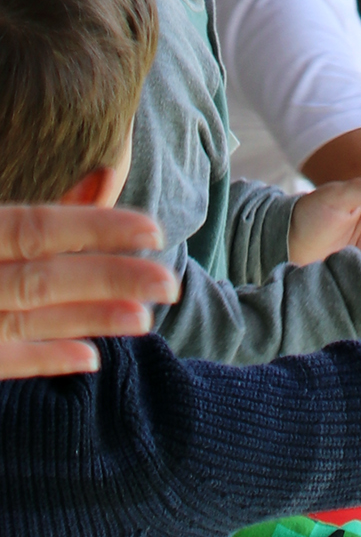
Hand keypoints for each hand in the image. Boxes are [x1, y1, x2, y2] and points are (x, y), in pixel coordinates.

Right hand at [0, 205, 178, 377]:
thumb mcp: (1, 222)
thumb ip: (53, 207)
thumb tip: (108, 174)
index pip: (39, 228)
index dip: (98, 229)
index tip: (154, 233)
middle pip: (44, 280)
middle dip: (110, 280)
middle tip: (168, 285)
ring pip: (29, 320)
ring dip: (90, 319)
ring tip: (144, 319)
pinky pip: (4, 362)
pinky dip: (46, 360)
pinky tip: (92, 358)